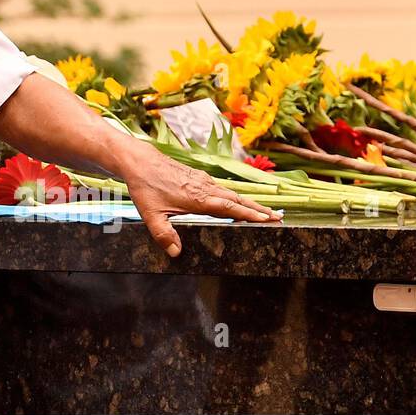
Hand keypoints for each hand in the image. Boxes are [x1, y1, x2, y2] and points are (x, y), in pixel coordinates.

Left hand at [117, 140, 281, 256]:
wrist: (138, 161)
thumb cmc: (145, 186)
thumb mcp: (150, 214)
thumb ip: (163, 234)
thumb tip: (175, 253)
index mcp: (198, 198)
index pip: (231, 208)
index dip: (251, 214)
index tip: (269, 219)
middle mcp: (205, 188)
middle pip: (238, 199)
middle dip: (258, 209)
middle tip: (278, 218)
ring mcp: (202, 180)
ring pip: (231, 193)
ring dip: (248, 202)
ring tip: (264, 212)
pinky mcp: (197, 177)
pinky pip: (221, 188)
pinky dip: (234, 196)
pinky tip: (235, 201)